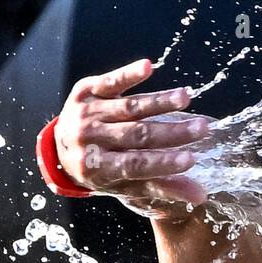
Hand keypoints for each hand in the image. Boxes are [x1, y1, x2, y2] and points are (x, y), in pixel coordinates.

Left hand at [55, 58, 212, 215]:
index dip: (163, 163)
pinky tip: (148, 67)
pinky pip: (110, 82)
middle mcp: (90, 140)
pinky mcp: (86, 91)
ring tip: (185, 97)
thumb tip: (200, 195)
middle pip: (136, 135)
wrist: (59, 147)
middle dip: (172, 133)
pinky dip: (128, 75)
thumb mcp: (124, 185)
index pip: (135, 165)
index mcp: (98, 168)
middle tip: (201, 128)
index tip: (191, 159)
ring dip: (159, 101)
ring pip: (129, 107)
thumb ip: (160, 188)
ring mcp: (87, 113)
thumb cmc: (100, 170)